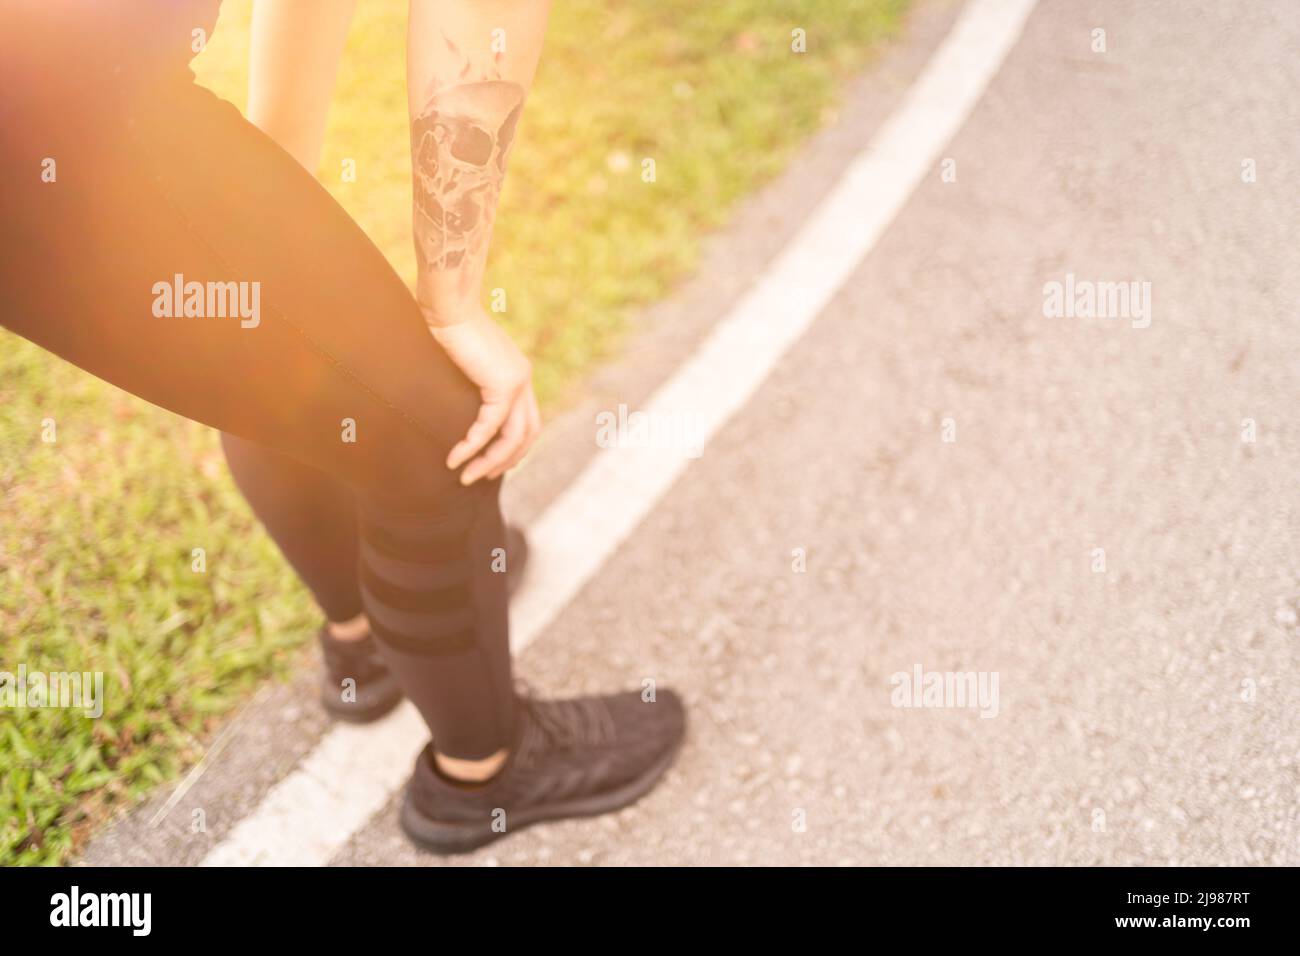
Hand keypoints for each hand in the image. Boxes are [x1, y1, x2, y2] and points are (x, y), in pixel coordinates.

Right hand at [429, 307, 540, 484]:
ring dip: (490, 462)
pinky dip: (473, 446)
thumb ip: (470, 385)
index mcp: (517, 374)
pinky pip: (490, 426)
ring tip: (466, 477)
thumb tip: (454, 408)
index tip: (488, 464)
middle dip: (504, 461)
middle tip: (480, 479)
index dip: (511, 448)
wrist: (448, 305)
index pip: (526, 422)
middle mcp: (523, 379)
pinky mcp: (502, 383)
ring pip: (513, 437)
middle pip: (526, 435)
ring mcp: (517, 381)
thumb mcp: (464, 362)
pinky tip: (455, 459)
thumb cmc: (446, 328)